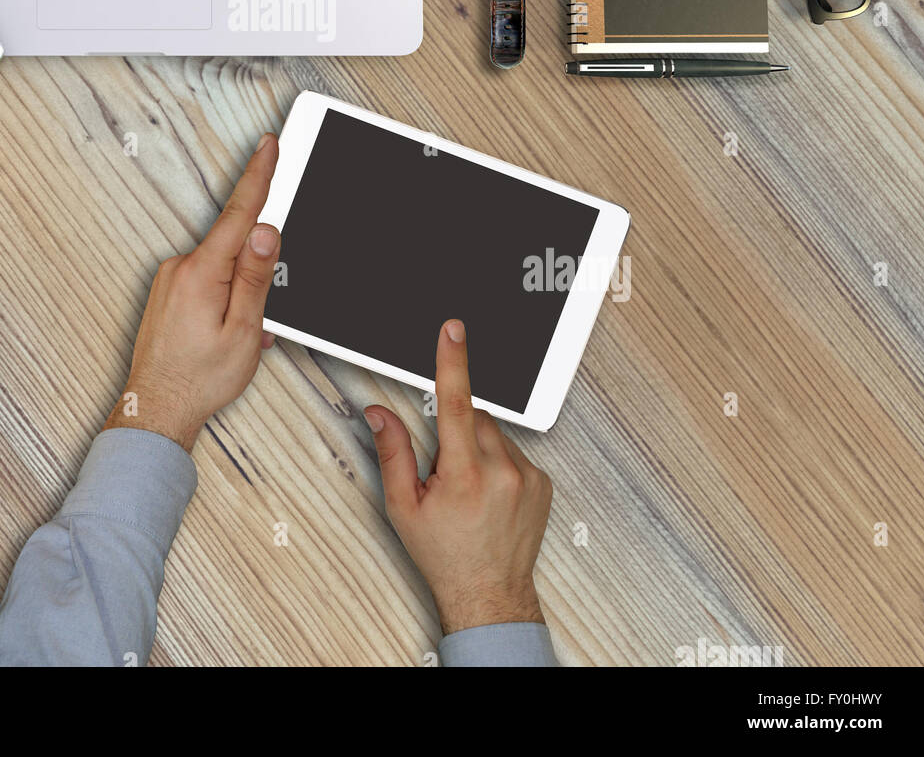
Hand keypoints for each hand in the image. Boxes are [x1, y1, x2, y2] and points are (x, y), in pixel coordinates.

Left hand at [104, 134, 280, 451]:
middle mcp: (179, 268)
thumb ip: (255, 275)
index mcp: (201, 272)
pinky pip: (207, 281)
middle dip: (255, 270)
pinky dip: (224, 299)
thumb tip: (264, 230)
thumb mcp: (243, 329)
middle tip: (257, 314)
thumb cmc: (198, 379)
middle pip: (233, 244)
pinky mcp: (167, 291)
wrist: (155, 410)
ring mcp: (170, 279)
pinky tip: (223, 331)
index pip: (239, 212)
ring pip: (222, 267)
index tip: (270, 144)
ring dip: (239, 292)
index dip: (259, 174)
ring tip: (237, 335)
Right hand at [365, 320, 552, 632]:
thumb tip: (380, 414)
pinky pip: (515, 451)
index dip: (453, 361)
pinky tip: (490, 491)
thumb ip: (392, 453)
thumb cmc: (444, 554)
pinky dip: (499, 461)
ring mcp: (526, 477)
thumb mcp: (403, 508)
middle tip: (446, 468)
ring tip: (470, 485)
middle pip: (475, 416)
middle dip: (457, 430)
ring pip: (496, 433)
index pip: (455, 402)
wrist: (489, 593)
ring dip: (479, 445)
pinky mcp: (543, 483)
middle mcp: (500, 471)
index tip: (454, 330)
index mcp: (463, 474)